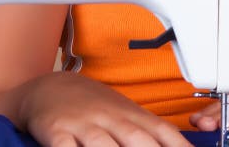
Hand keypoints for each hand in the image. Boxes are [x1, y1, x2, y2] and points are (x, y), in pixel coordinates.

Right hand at [15, 71, 191, 145]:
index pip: (161, 130)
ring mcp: (84, 124)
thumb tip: (178, 144)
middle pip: (136, 138)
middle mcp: (110, 118)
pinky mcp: (57, 131)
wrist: (50, 87)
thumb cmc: (93, 106)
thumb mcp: (124, 113)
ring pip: (102, 144)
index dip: (177, 144)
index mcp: (131, 114)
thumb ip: (148, 132)